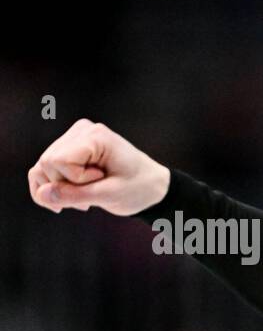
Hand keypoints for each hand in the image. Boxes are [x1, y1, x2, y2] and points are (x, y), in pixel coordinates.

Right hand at [28, 118, 168, 215]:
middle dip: (67, 186)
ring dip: (61, 190)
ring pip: (42, 168)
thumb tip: (42, 194)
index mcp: (95, 136)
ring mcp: (72, 138)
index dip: (75, 180)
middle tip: (96, 192)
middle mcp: (81, 131)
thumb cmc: (138, 189)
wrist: (152, 186)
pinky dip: (52, 188)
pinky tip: (68, 200)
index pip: (58, 161)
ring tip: (87, 196)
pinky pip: (42, 169)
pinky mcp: (68, 149)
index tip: (102, 181)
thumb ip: (74, 195)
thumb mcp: (109, 196)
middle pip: (47, 163)